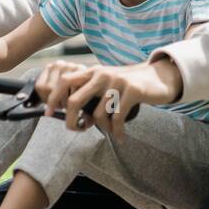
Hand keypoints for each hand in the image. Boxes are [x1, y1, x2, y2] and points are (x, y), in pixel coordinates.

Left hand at [34, 59, 180, 140]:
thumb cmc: (130, 84)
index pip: (64, 81)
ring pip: (97, 114)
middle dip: (70, 120)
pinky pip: (117, 118)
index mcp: (92, 72)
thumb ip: (90, 92)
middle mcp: (101, 74)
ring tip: (110, 131)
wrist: (160, 77)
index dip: (53, 98)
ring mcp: (117, 82)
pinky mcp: (132, 91)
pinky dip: (117, 131)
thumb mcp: (107, 82)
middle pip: (74, 100)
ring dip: (102, 128)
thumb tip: (73, 115)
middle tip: (76, 130)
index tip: (49, 114)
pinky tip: (120, 137)